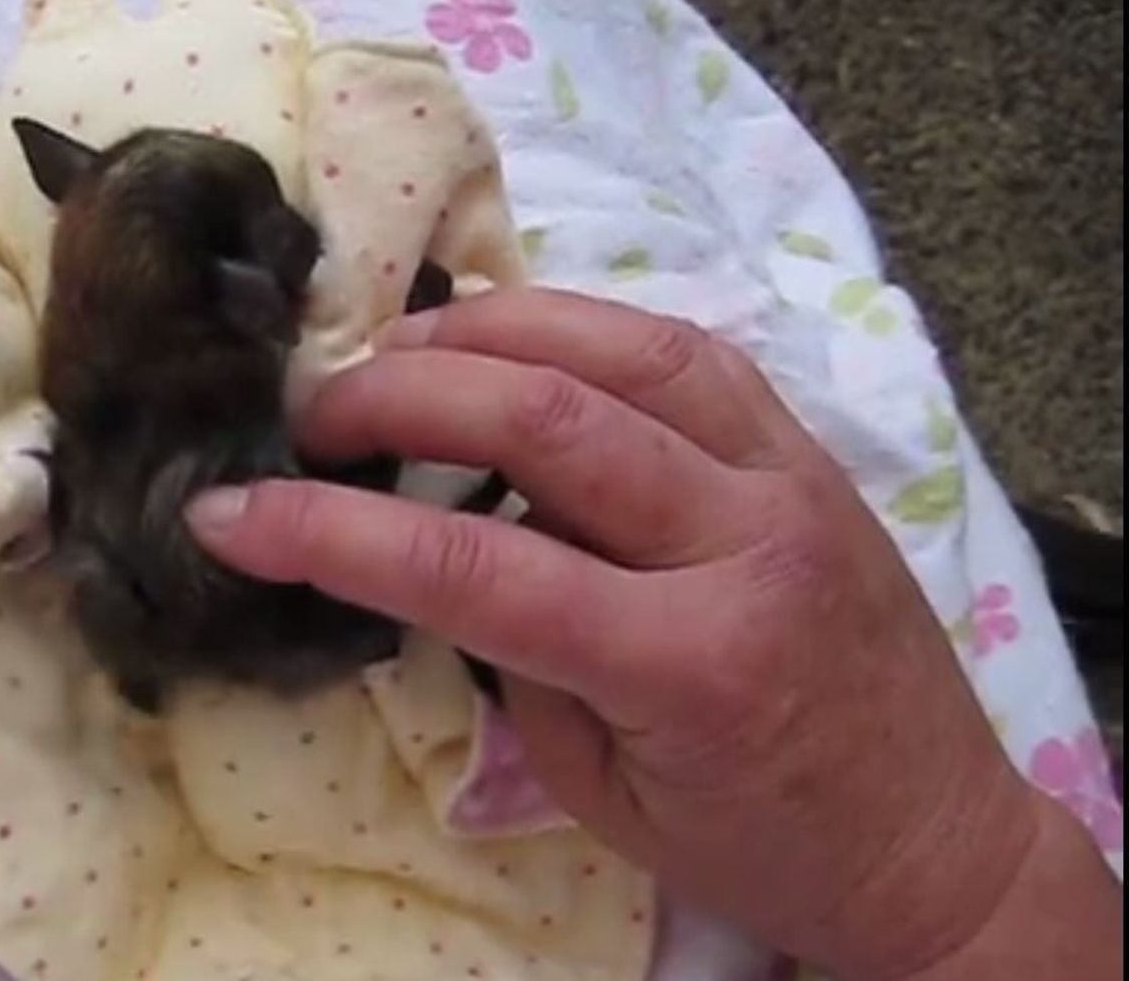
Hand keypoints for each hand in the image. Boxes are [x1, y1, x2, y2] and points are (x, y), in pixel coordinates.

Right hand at [186, 288, 1121, 976]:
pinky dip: (578, 326)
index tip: (228, 511)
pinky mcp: (808, 446)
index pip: (473, 566)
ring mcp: (789, 476)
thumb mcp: (604, 791)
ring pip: (621, 347)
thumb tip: (432, 546)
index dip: (328, 530)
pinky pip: (683, 350)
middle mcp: (745, 543)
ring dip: (484, 330)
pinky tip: (508, 335)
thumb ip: (518, 660)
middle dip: (395, 395)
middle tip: (307, 414)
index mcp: (687, 663)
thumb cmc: (759, 839)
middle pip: (544, 417)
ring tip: (388, 348)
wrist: (937, 840)